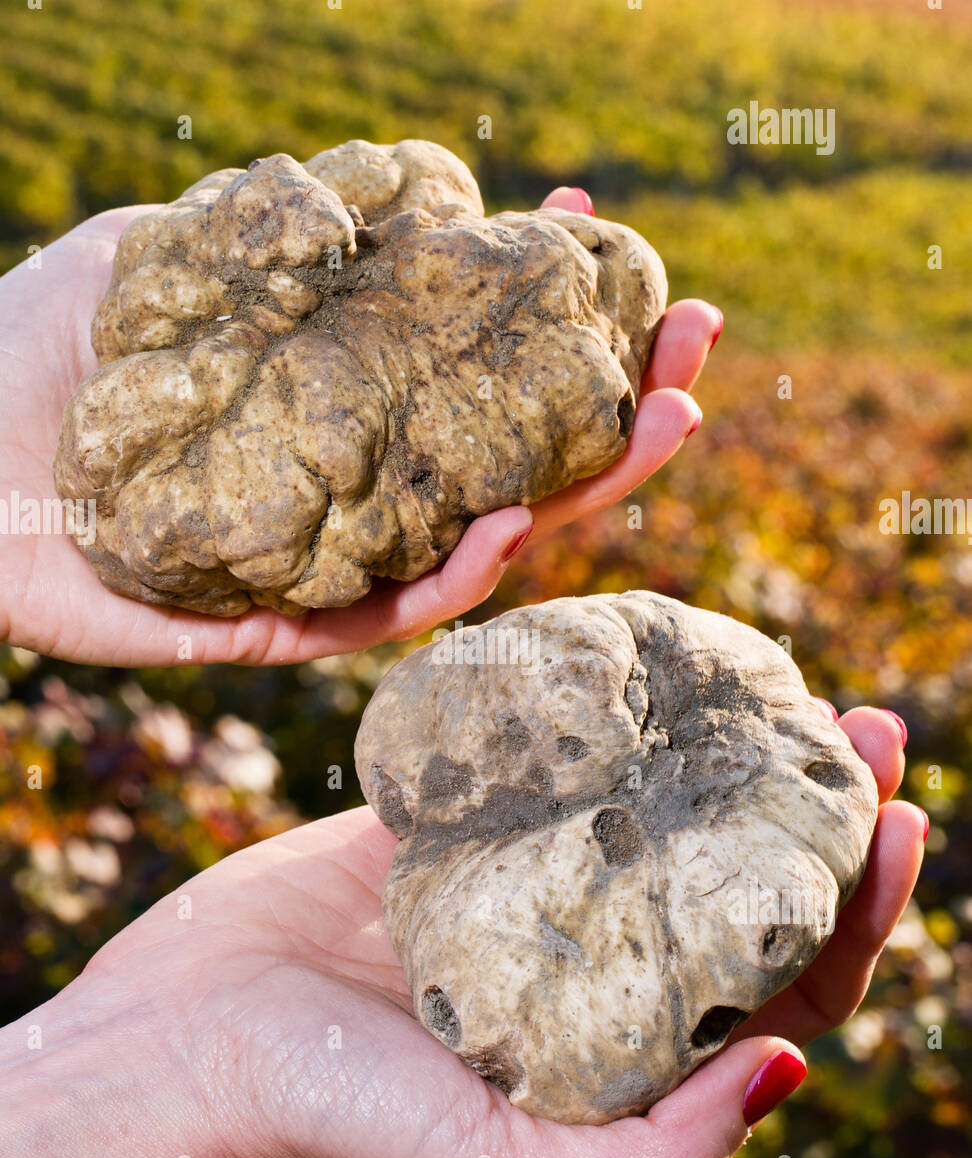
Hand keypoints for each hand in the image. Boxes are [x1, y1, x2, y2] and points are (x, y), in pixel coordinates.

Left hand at [0, 188, 718, 666]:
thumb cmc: (39, 349)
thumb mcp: (169, 254)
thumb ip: (284, 235)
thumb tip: (417, 196)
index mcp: (338, 401)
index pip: (471, 365)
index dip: (548, 312)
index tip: (610, 244)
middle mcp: (351, 484)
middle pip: (509, 459)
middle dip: (612, 406)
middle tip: (697, 348)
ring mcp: (324, 559)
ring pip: (480, 544)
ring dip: (581, 491)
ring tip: (665, 422)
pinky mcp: (278, 630)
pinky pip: (388, 611)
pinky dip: (458, 573)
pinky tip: (517, 519)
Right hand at [0, 706, 922, 1157]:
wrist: (188, 1046)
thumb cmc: (339, 1122)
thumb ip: (657, 1156)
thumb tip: (794, 1067)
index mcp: (628, 1055)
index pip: (784, 986)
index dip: (858, 912)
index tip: (896, 820)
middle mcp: (595, 966)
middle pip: (740, 886)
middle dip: (817, 813)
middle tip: (868, 724)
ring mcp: (530, 886)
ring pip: (661, 814)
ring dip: (728, 752)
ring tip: (782, 678)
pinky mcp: (461, 826)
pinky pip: (554, 765)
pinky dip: (608, 721)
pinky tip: (650, 666)